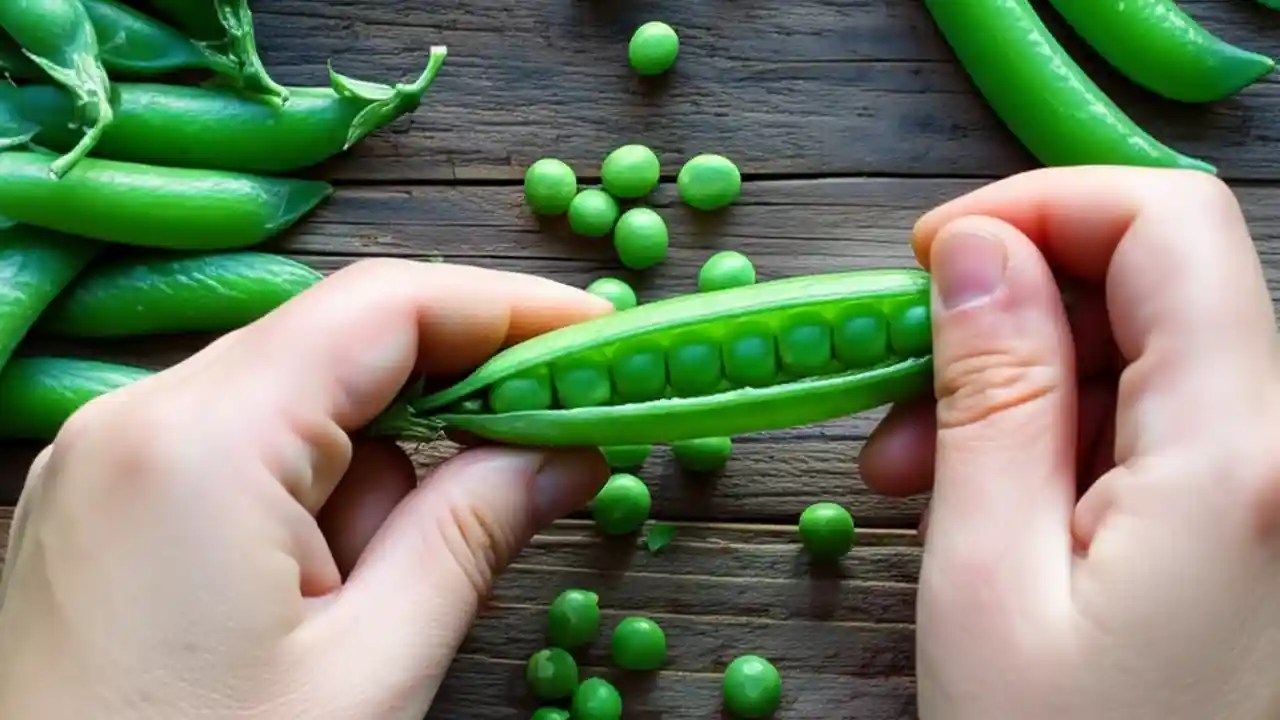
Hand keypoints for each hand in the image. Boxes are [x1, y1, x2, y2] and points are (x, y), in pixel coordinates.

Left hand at [0, 260, 612, 718]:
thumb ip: (472, 535)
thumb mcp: (368, 672)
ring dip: (372, 487)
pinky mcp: (110, 504)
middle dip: (449, 411)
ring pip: (301, 414)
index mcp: (201, 442)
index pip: (383, 308)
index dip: (508, 309)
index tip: (597, 336)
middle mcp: (139, 419)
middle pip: (343, 354)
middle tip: (545, 457)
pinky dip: (316, 506)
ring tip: (366, 613)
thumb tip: (564, 451)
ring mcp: (112, 459)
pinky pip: (249, 458)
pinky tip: (319, 603)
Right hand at [860, 167, 1279, 718]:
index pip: (1165, 227)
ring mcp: (1278, 495)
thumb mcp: (990, 580)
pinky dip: (1060, 438)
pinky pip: (1158, 430)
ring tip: (915, 468)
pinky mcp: (1253, 529)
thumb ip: (993, 397)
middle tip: (896, 387)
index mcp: (1240, 458)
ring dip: (1022, 381)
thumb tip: (976, 253)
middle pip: (1157, 287)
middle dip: (1012, 308)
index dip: (1039, 209)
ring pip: (1149, 358)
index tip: (934, 259)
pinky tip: (983, 498)